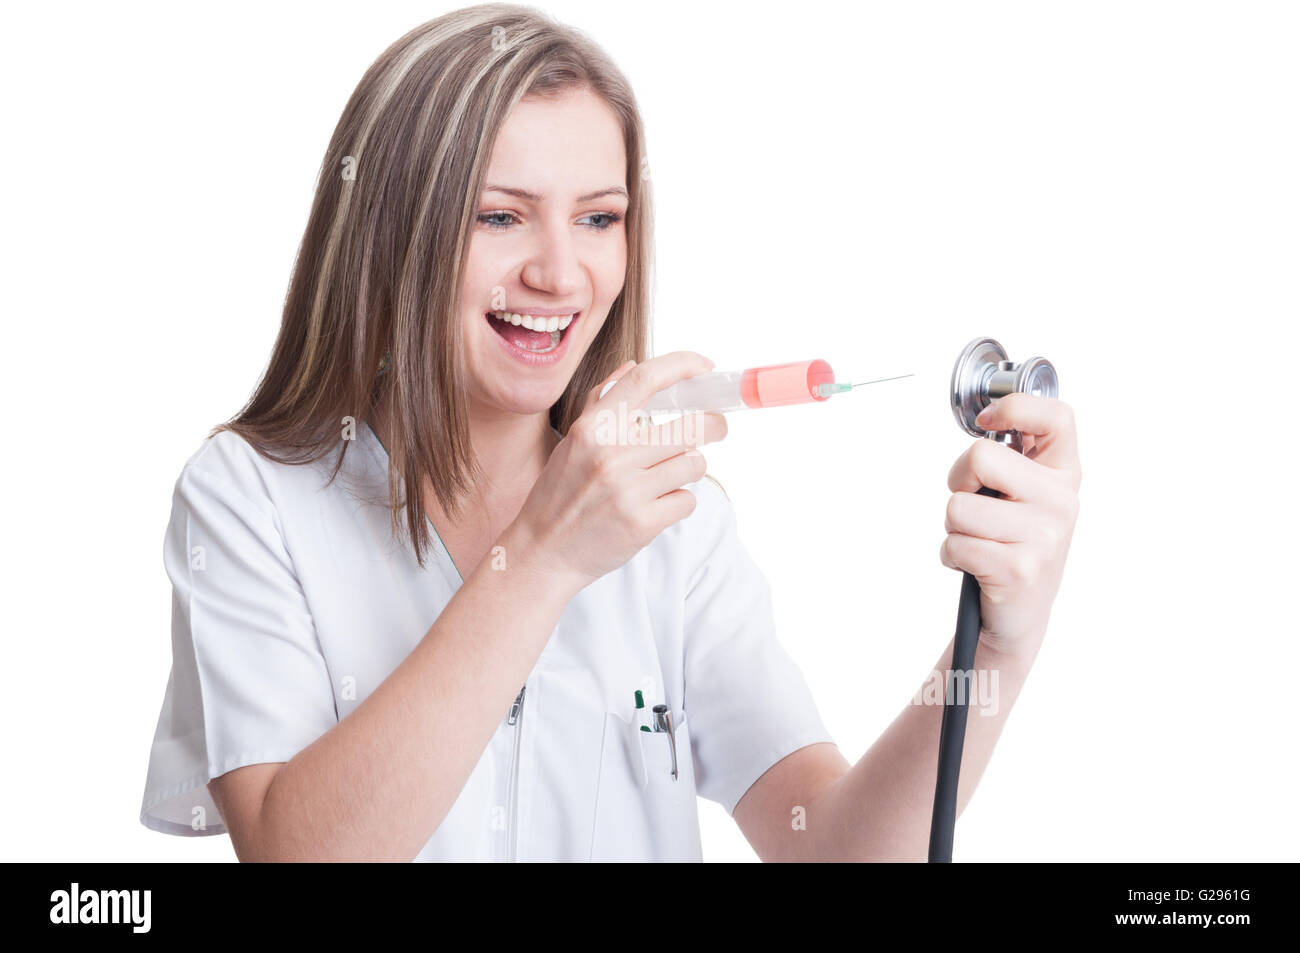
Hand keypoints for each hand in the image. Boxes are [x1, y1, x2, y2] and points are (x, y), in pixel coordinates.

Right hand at [511, 351, 727, 588]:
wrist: (543, 551)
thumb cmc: (560, 493)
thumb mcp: (573, 440)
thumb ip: (601, 401)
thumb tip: (632, 366)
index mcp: (593, 427)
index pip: (646, 379)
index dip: (683, 365)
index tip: (705, 366)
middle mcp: (611, 454)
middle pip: (690, 427)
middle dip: (714, 425)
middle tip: (717, 427)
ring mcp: (628, 490)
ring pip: (694, 464)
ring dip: (688, 469)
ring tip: (666, 477)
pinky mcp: (643, 523)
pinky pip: (687, 501)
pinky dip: (677, 503)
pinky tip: (655, 507)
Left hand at [940, 393, 1081, 656]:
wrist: (1019, 616)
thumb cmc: (1013, 547)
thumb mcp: (1027, 498)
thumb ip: (1015, 459)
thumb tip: (987, 420)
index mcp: (1064, 475)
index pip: (1056, 417)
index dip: (1014, 408)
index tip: (988, 423)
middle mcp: (1062, 501)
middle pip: (979, 457)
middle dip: (958, 482)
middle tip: (973, 505)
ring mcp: (1044, 536)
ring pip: (957, 506)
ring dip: (953, 528)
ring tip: (980, 543)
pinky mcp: (1019, 568)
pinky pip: (954, 544)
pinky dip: (952, 556)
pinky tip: (975, 567)